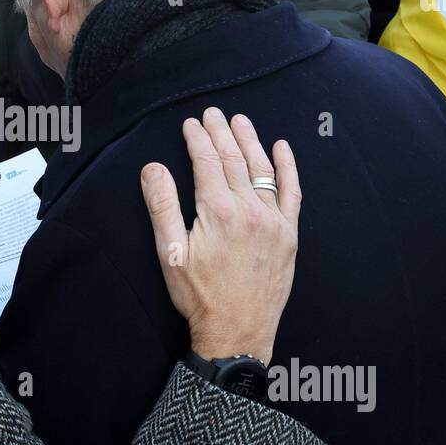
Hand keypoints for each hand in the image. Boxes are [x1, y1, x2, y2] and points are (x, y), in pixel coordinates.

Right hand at [141, 108, 300, 363]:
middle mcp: (250, 210)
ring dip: (251, 141)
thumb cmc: (199, 296)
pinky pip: (292, 192)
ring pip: (262, 169)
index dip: (198, 139)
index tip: (191, 123)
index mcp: (218, 212)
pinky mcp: (289, 235)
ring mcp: (274, 221)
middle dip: (222, 132)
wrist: (237, 332)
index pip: (207, 162)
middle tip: (213, 113)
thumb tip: (152, 168)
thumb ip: (162, 206)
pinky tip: (282, 148)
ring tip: (240, 121)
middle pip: (234, 159)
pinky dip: (288, 167)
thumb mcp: (169, 254)